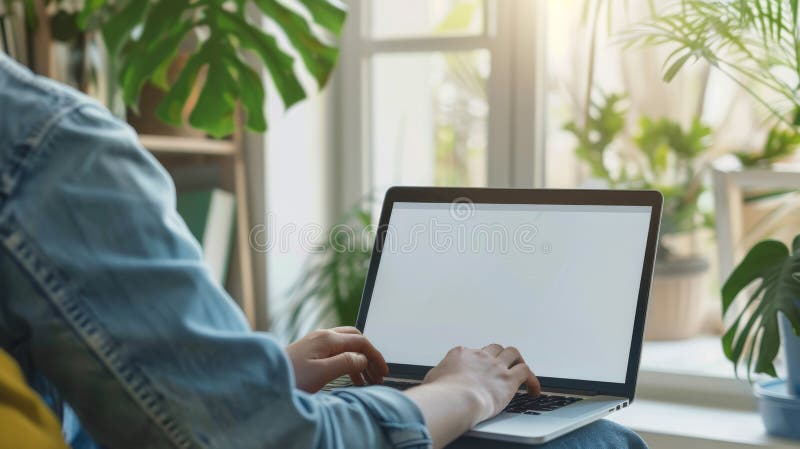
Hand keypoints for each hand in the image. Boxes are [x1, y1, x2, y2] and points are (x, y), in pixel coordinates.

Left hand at [285, 326, 388, 392]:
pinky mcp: (310, 351)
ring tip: (366, 381)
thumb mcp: (322, 372)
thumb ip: (346, 363)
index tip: (384, 371)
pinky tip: (350, 377)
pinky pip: (336, 353)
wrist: (263, 378)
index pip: (361, 341)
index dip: (375, 356)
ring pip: (346, 346)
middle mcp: (323, 336)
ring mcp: (316, 342)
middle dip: (369, 356)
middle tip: (377, 374)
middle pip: (356, 339)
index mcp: (328, 339)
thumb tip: (363, 358)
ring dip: (359, 361)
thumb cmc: (290, 377)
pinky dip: (348, 363)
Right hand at [421, 344, 540, 423]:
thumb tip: (434, 381)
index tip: (476, 372)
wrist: (455, 399)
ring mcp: (496, 366)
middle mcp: (480, 356)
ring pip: (512, 353)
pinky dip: (532, 380)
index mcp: (461, 354)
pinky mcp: (509, 379)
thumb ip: (437, 376)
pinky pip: (526, 372)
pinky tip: (533, 390)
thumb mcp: (431, 380)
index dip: (476, 362)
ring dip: (517, 361)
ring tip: (519, 371)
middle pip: (495, 348)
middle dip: (499, 356)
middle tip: (501, 367)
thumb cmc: (440, 393)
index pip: (472, 352)